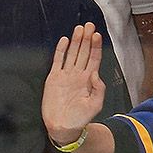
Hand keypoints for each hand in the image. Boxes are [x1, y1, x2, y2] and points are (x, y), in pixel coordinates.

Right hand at [43, 22, 105, 145]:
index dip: (95, 47)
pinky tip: (64, 40)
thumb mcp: (95, 105)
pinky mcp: (54, 78)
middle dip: (87, 39)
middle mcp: (78, 75)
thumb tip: (95, 73)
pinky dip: (60, 51)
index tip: (97, 35)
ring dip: (76, 41)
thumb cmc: (81, 118)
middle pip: (83, 53)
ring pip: (72, 54)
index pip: (93, 60)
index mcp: (88, 81)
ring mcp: (66, 76)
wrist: (64, 127)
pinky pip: (57, 61)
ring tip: (79, 28)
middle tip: (89, 25)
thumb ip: (98, 89)